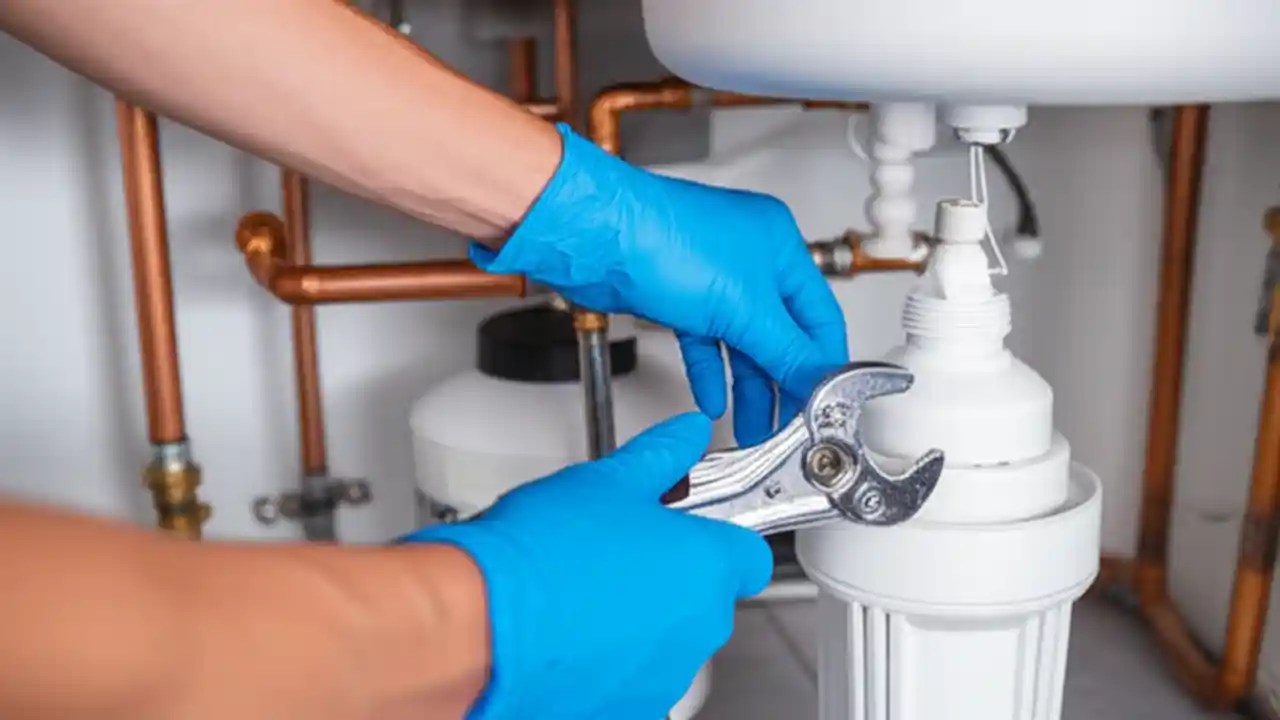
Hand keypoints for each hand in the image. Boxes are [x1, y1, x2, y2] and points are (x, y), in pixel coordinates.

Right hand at [401, 413, 771, 719]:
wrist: (482, 627)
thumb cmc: (541, 556)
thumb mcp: (607, 481)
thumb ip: (660, 456)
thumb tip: (688, 434)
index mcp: (706, 568)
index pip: (748, 555)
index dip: (717, 539)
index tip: (687, 530)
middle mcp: (698, 630)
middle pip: (704, 600)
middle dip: (668, 580)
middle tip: (616, 556)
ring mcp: (664, 678)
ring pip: (665, 644)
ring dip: (637, 625)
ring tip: (579, 596)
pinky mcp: (628, 712)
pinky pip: (630, 683)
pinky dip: (606, 665)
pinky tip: (566, 639)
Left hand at [471, 124, 847, 444]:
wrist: (593, 237)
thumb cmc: (661, 240)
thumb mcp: (742, 307)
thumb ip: (786, 350)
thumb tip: (818, 378)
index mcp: (779, 245)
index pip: (819, 315)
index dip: (822, 363)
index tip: (823, 403)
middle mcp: (749, 256)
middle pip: (780, 333)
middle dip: (782, 382)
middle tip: (786, 423)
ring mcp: (711, 275)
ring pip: (741, 341)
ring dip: (746, 385)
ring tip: (752, 425)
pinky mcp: (677, 293)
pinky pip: (704, 340)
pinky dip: (710, 370)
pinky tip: (712, 400)